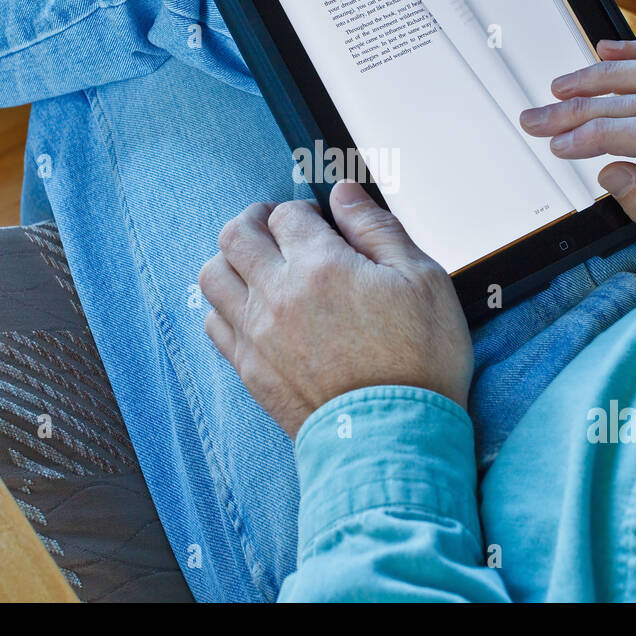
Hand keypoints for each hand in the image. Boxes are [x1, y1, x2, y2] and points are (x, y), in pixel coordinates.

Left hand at [199, 180, 472, 436]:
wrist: (396, 439)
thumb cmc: (420, 362)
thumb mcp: (423, 280)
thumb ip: (377, 228)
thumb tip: (345, 195)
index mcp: (321, 265)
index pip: (287, 214)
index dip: (304, 211)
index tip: (321, 224)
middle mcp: (278, 295)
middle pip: (236, 234)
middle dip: (256, 220)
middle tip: (277, 227)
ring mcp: (257, 335)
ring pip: (212, 275)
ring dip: (232, 259)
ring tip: (258, 263)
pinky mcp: (250, 371)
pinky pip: (214, 323)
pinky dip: (225, 306)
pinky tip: (250, 308)